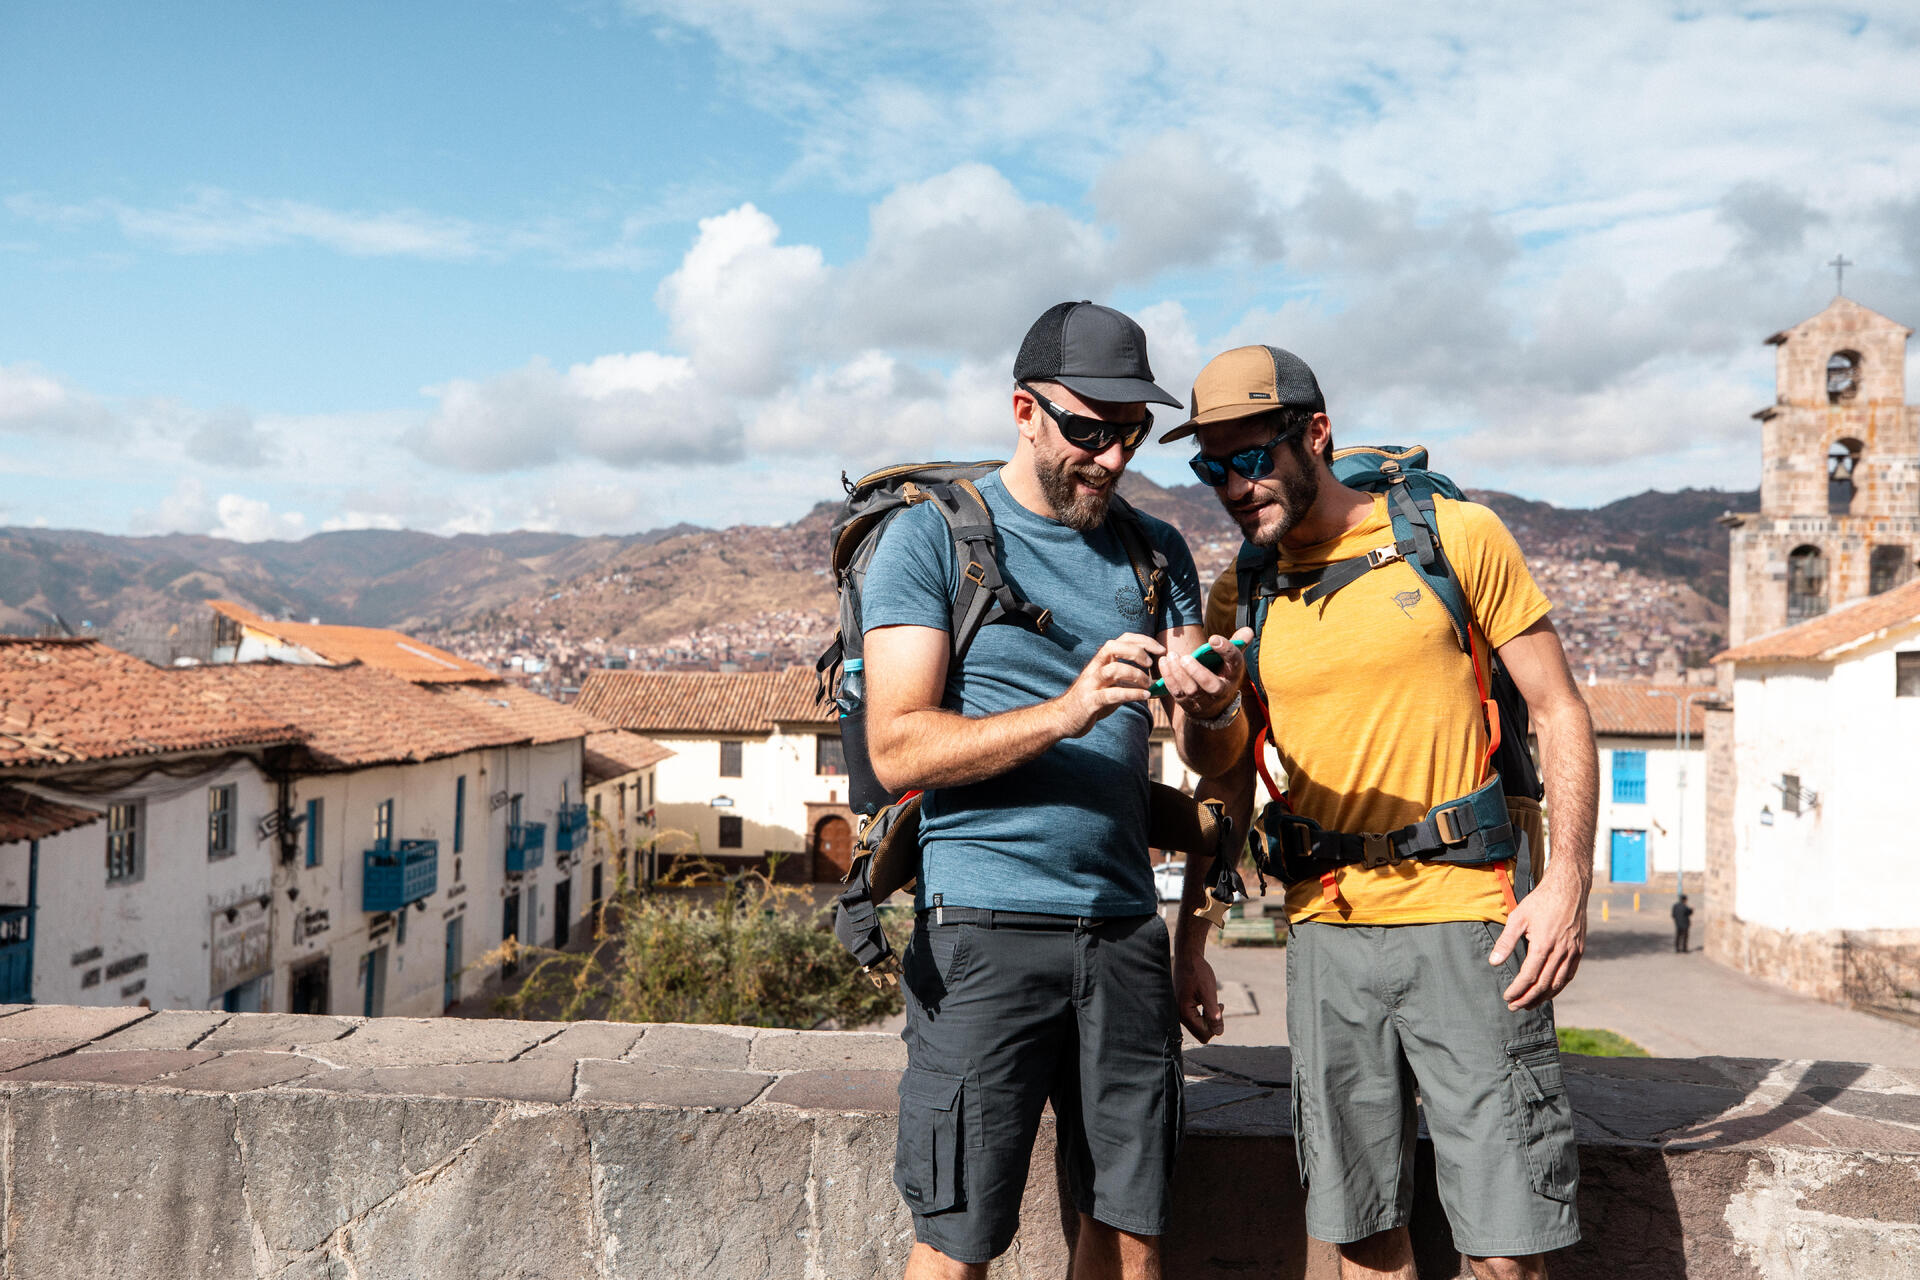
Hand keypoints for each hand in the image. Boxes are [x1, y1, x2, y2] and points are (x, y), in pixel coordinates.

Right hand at [1053, 633, 1163, 737]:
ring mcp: (1091, 683)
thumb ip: (1128, 680)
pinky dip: (1132, 693)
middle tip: (1151, 663)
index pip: (1122, 640)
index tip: (1160, 649)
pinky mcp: (1091, 701)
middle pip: (1113, 647)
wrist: (1064, 717)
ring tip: (1148, 684)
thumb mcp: (1110, 685)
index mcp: (1101, 661)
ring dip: (1136, 675)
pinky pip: (1113, 694)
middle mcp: (1095, 668)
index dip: (1143, 640)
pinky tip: (1144, 696)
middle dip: (1136, 651)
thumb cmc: (1092, 699)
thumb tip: (1156, 681)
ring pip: (1113, 669)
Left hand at [1160, 627, 1253, 722]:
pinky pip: (1176, 691)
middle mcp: (1220, 689)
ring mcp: (1203, 698)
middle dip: (1198, 672)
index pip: (1234, 661)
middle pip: (1211, 684)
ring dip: (1178, 672)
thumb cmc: (1222, 674)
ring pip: (1191, 689)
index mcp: (1233, 674)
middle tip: (1186, 658)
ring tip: (1171, 656)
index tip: (1213, 638)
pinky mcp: (1187, 702)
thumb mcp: (1232, 661)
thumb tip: (1248, 630)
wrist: (1214, 706)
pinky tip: (1163, 662)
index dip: (1226, 649)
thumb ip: (1238, 644)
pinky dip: (1168, 677)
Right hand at [1174, 952, 1225, 1042]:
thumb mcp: (1209, 993)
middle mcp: (1178, 1015)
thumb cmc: (1198, 972)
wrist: (1188, 958)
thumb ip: (1213, 1013)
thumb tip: (1218, 1032)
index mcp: (1184, 1013)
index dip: (1216, 1026)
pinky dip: (1203, 1013)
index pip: (1204, 1035)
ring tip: (1213, 1001)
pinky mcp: (1180, 1006)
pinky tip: (1205, 1000)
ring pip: (1198, 1026)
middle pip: (1200, 1032)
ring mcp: (1178, 1011)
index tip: (1219, 1007)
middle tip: (1218, 1005)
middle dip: (1211, 1022)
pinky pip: (1194, 1018)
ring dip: (1208, 1017)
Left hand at [1489, 876, 1587, 1009]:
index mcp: (1543, 945)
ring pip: (1558, 984)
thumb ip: (1506, 941)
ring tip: (1529, 1004)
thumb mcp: (1518, 917)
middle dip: (1527, 999)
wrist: (1569, 889)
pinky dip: (1558, 987)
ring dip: (1543, 997)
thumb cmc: (1540, 901)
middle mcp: (1560, 952)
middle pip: (1543, 985)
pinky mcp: (1579, 951)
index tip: (1507, 997)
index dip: (1517, 990)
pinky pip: (1569, 975)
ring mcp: (1572, 953)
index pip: (1529, 976)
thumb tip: (1493, 962)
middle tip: (1515, 1007)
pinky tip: (1549, 992)